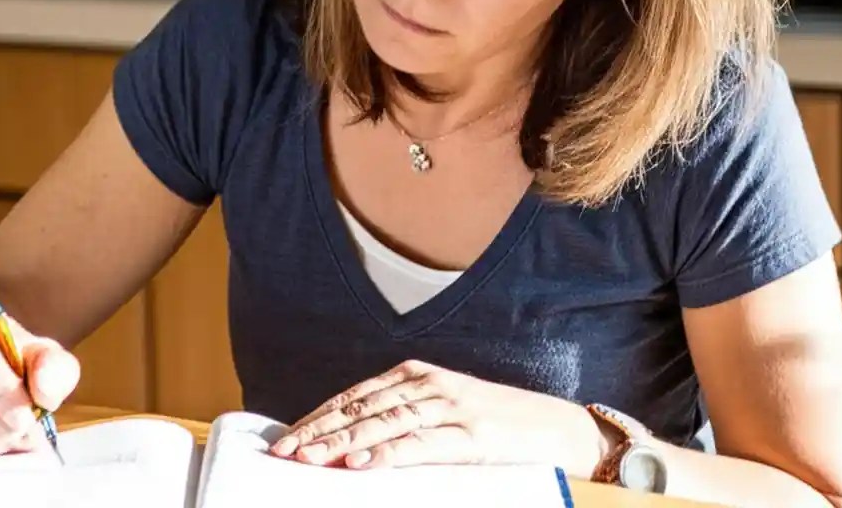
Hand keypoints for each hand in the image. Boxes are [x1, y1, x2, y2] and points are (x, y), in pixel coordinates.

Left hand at [268, 360, 607, 473]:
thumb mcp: (444, 411)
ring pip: (383, 424)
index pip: (354, 397)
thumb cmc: (496, 425)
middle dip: (318, 431)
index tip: (284, 438)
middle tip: (282, 452)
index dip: (317, 417)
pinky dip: (386, 455)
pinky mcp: (471, 438)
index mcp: (417, 375)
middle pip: (360, 409)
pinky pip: (419, 445)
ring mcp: (450, 408)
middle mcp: (429, 385)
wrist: (559, 428)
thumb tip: (350, 443)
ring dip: (342, 443)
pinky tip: (359, 466)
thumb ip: (403, 417)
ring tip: (309, 458)